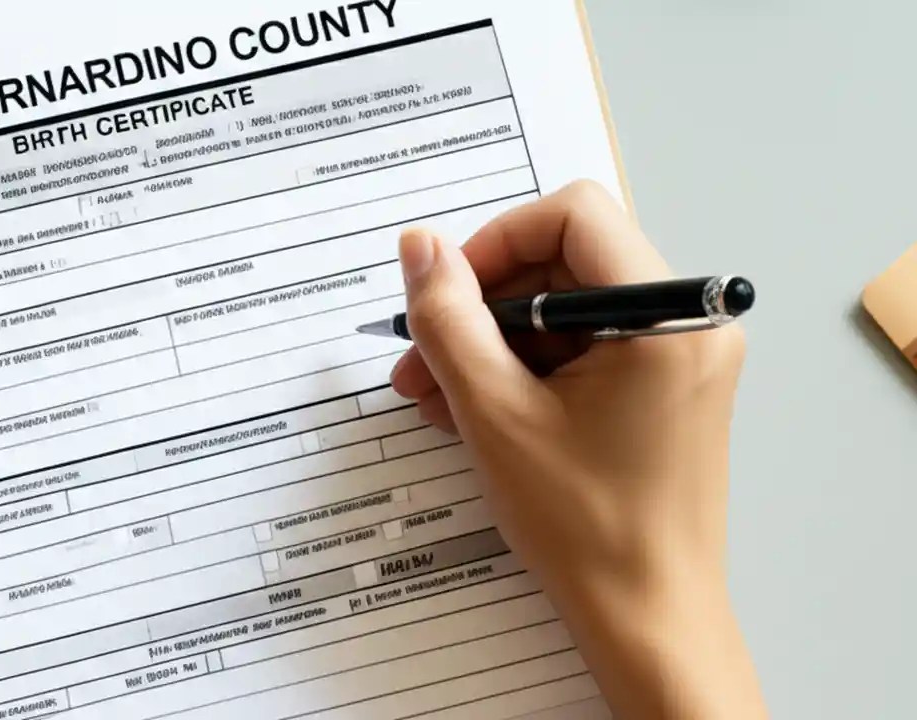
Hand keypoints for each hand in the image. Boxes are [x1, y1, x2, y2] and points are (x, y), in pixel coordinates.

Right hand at [390, 181, 766, 718]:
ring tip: (433, 397)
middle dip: (483, 306)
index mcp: (665, 315)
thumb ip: (450, 320)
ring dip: (493, 345)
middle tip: (420, 359)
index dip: (496, 241)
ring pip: (567, 311)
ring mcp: (679, 357)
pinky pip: (584, 351)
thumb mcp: (494, 413)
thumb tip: (419, 247)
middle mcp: (687, 322)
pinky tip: (472, 411)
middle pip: (566, 262)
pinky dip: (525, 372)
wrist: (646, 618)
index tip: (445, 293)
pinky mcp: (662, 389)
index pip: (574, 214)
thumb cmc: (584, 526)